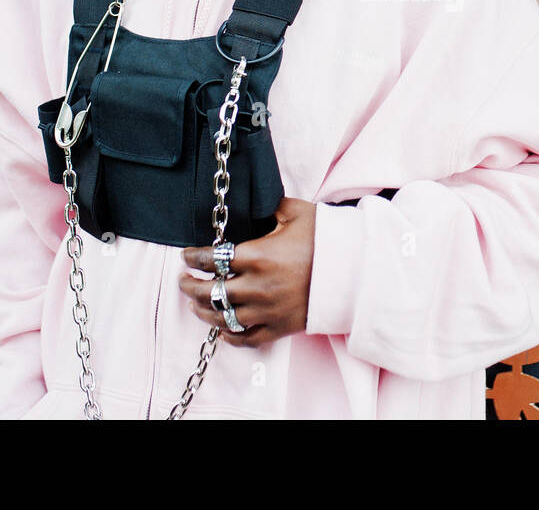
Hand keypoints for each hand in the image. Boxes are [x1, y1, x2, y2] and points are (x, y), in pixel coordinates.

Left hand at [179, 197, 316, 348]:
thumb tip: (258, 202)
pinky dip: (230, 334)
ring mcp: (268, 310)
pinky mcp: (280, 327)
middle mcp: (258, 286)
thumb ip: (271, 206)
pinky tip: (222, 328)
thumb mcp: (298, 213)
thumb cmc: (327, 239)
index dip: (193, 258)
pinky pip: (247, 337)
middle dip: (189, 286)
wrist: (357, 271)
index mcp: (258, 256)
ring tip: (194, 304)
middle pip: (210, 291)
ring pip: (222, 317)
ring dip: (203, 311)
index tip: (186, 256)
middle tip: (182, 280)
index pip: (212, 259)